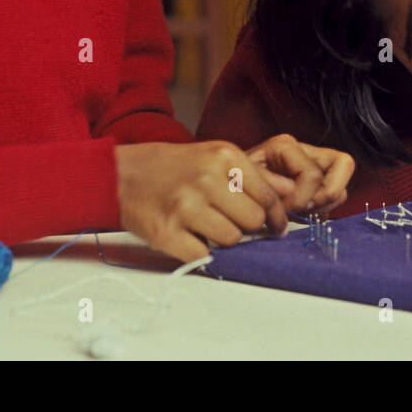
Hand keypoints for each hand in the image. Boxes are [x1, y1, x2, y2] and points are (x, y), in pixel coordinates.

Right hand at [115, 142, 288, 262]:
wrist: (120, 174)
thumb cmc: (174, 167)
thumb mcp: (213, 157)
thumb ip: (254, 175)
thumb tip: (291, 194)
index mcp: (222, 156)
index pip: (267, 196)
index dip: (276, 217)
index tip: (275, 227)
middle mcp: (206, 178)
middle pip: (253, 221)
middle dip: (247, 227)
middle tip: (232, 221)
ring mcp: (185, 206)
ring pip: (232, 240)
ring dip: (224, 240)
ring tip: (207, 226)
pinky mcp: (166, 233)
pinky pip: (202, 255)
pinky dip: (199, 251)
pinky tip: (189, 235)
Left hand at [244, 134, 354, 215]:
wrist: (232, 188)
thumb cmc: (235, 181)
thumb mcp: (242, 180)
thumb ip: (267, 185)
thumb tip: (293, 193)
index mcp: (286, 146)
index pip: (312, 174)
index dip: (301, 198)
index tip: (282, 210)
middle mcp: (306, 151)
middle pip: (343, 165)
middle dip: (324, 197)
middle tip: (301, 210)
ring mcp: (316, 167)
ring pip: (342, 187)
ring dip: (323, 207)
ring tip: (298, 213)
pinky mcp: (320, 185)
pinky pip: (335, 201)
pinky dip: (322, 212)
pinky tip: (301, 215)